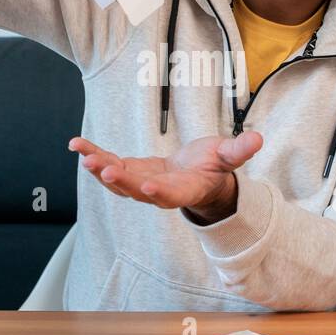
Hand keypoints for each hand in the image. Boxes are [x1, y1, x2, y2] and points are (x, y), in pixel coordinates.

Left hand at [68, 132, 263, 222]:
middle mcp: (160, 192)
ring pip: (118, 181)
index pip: (173, 195)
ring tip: (83, 155)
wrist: (199, 178)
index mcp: (186, 190)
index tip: (148, 187)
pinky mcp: (130, 173)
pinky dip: (93, 157)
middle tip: (104, 169)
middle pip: (137, 190)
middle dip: (120, 181)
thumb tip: (258, 139)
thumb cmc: (216, 167)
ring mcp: (142, 185)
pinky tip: (77, 146)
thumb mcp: (229, 156)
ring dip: (99, 169)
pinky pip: (109, 167)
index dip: (161, 192)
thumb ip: (239, 151)